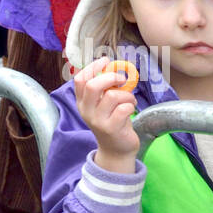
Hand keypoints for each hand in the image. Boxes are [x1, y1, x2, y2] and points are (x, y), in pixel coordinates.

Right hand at [73, 56, 138, 171]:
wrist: (116, 150)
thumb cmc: (113, 122)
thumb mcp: (104, 105)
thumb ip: (105, 89)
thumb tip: (114, 68)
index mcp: (82, 102)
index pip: (80, 79)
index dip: (93, 67)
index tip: (106, 61)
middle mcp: (86, 110)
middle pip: (93, 85)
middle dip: (111, 77)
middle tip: (122, 80)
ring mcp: (97, 120)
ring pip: (112, 95)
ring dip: (127, 95)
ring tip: (130, 101)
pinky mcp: (111, 128)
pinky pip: (124, 108)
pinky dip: (131, 105)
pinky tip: (131, 109)